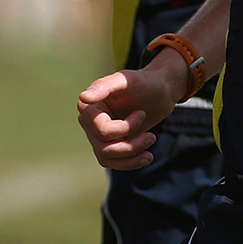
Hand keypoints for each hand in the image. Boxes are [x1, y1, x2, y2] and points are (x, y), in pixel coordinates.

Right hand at [75, 53, 184, 169]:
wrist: (159, 92)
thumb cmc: (144, 83)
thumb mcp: (127, 80)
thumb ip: (104, 86)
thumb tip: (83, 98)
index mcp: (88, 106)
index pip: (102, 131)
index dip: (125, 128)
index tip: (142, 113)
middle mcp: (89, 122)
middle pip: (103, 149)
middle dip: (131, 146)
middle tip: (152, 136)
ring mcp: (97, 135)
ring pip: (106, 158)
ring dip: (132, 157)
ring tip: (150, 143)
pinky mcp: (108, 144)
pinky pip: (113, 162)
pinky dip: (130, 163)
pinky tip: (147, 156)